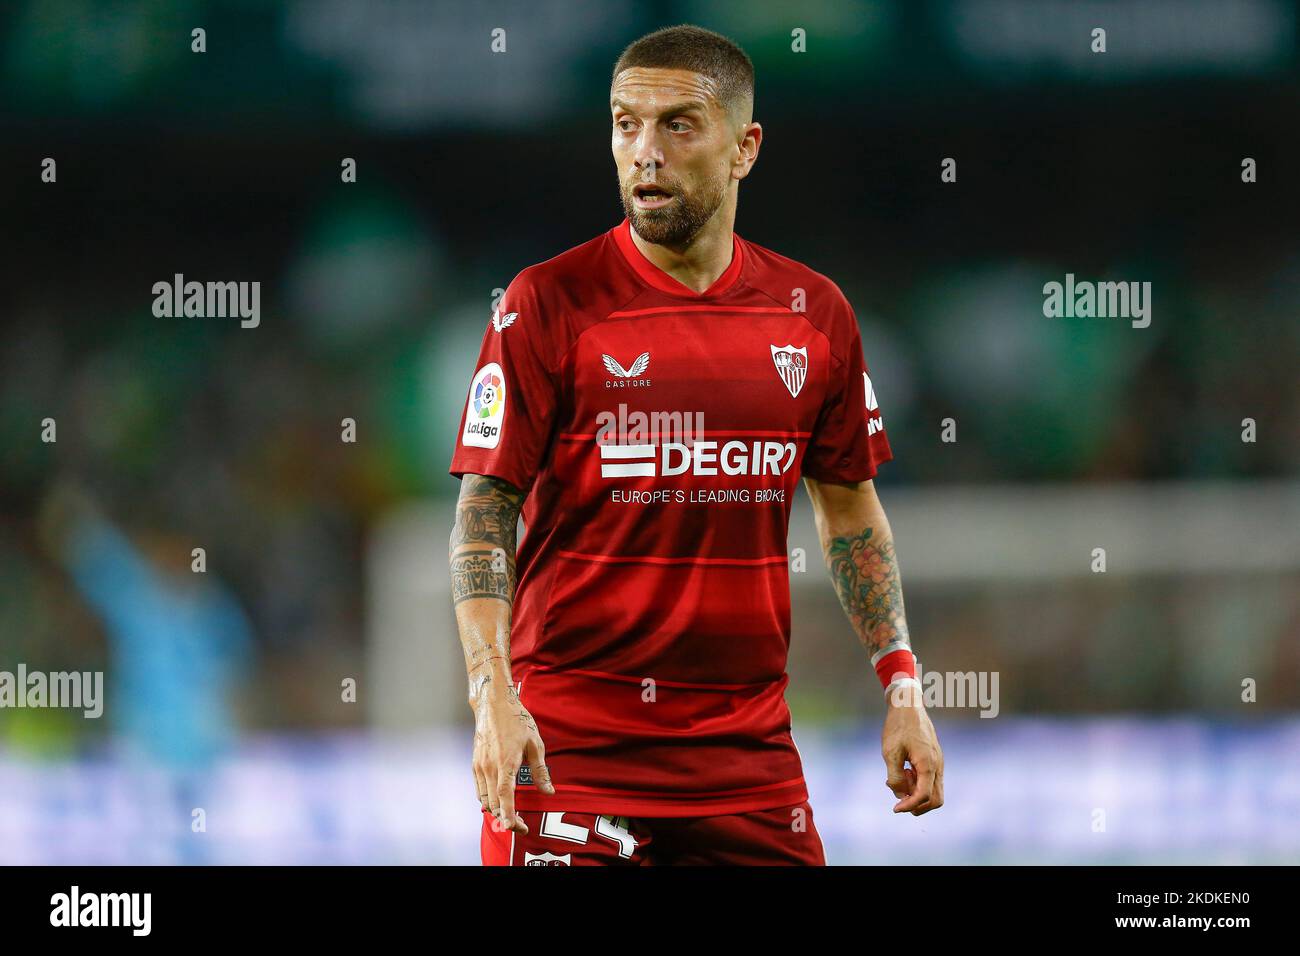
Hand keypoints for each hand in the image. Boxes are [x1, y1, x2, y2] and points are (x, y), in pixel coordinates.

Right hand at [470, 671, 553, 833]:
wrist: (493, 704)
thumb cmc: (517, 721)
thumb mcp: (535, 744)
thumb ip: (540, 770)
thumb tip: (549, 791)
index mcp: (506, 763)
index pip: (505, 796)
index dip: (509, 815)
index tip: (514, 828)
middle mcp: (489, 767)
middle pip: (494, 803)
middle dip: (506, 818)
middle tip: (522, 825)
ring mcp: (479, 766)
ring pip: (484, 799)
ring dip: (496, 811)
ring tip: (511, 816)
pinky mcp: (475, 763)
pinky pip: (479, 789)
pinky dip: (487, 800)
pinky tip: (497, 801)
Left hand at [882, 683, 943, 814]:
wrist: (908, 705)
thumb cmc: (898, 727)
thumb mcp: (890, 752)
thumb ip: (895, 777)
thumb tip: (900, 794)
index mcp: (928, 764)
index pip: (923, 796)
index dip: (909, 806)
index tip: (895, 809)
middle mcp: (937, 766)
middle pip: (935, 800)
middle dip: (917, 804)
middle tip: (898, 789)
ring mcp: (938, 763)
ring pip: (935, 791)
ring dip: (917, 793)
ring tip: (900, 775)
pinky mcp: (935, 760)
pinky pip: (931, 780)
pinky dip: (918, 783)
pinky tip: (904, 770)